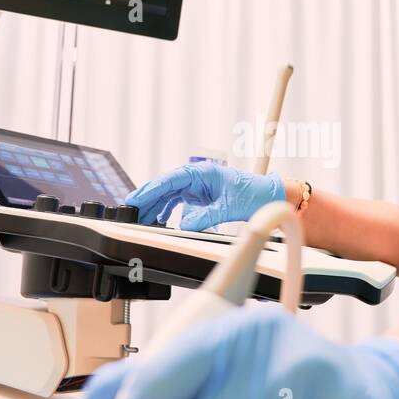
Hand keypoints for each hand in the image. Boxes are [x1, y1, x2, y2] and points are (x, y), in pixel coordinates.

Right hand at [124, 162, 284, 231]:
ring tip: (141, 219)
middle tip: (130, 211)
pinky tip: (159, 220)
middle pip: (165, 187)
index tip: (136, 199)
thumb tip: (184, 226)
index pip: (170, 180)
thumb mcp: (228, 208)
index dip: (151, 190)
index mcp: (202, 172)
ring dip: (156, 207)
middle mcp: (197, 177)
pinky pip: (178, 202)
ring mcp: (197, 186)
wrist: (268, 197)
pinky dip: (168, 211)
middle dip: (148, 199)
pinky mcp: (200, 195)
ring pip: (169, 195)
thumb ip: (204, 217)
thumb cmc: (253, 194)